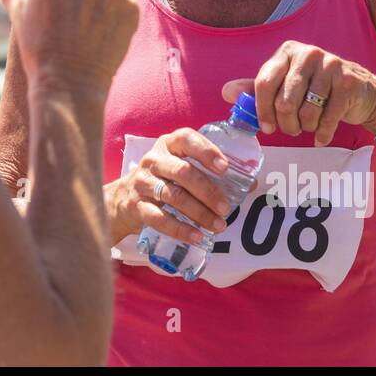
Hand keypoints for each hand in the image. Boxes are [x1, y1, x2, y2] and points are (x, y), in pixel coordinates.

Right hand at [106, 128, 235, 244]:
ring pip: (173, 197)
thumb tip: (251, 184)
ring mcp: (143, 183)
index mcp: (168, 144)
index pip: (186, 139)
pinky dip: (180, 229)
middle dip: (208, 191)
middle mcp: (153, 160)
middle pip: (182, 172)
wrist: (124, 198)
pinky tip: (197, 237)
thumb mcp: (181, 166)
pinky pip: (159, 219)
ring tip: (218, 226)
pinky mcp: (137, 206)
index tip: (225, 168)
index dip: (206, 152)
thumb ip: (212, 172)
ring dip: (199, 213)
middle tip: (226, 208)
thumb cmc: (164, 179)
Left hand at [222, 40, 375, 145]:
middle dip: (286, 124)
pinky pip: (328, 119)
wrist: (361, 91)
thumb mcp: (285, 84)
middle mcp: (308, 53)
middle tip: (291, 129)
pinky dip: (322, 134)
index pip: (264, 83)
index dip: (262, 111)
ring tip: (308, 126)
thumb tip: (226, 92)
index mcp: (287, 52)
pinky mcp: (349, 83)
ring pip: (307, 113)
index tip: (267, 127)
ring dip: (305, 128)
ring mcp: (331, 66)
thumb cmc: (315, 89)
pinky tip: (321, 137)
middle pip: (284, 102)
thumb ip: (256, 89)